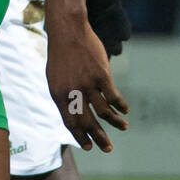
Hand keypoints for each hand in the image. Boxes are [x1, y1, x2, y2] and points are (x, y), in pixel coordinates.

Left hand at [47, 21, 128, 153]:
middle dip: (99, 138)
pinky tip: (125, 110)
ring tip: (123, 127)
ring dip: (115, 122)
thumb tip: (72, 112)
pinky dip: (120, 105)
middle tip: (108, 148)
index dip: (80, 136)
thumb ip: (63, 96)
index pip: (70, 123)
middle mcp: (72, 93)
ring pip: (104, 112)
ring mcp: (88, 85)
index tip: (88, 147)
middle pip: (88, 122)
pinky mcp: (101, 76)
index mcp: (58, 95)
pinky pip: (113, 97)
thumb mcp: (54, 78)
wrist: (68, 31)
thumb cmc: (61, 54)